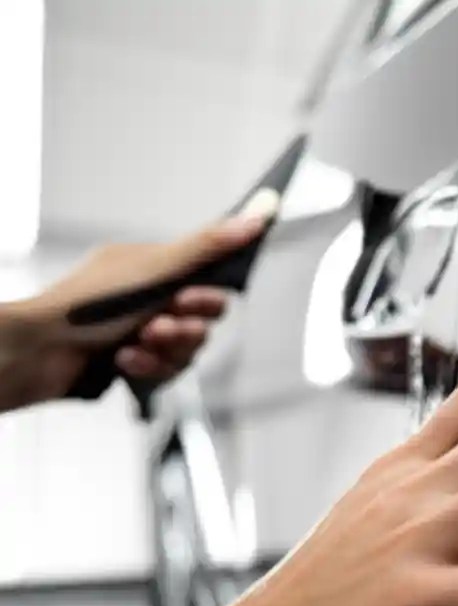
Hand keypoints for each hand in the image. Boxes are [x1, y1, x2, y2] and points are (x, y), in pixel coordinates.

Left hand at [0, 211, 268, 408]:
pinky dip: (148, 367)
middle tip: (158, 325)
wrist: (39, 352)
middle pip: (203, 321)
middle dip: (184, 328)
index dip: (206, 297)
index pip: (207, 280)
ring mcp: (142, 333)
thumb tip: (254, 217)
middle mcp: (149, 299)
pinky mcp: (135, 364)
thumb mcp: (155, 269)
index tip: (188, 299)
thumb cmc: (84, 304)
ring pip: (188, 350)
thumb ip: (207, 247)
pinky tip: (125, 361)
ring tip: (138, 344)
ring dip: (165, 350)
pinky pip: (167, 371)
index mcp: (153, 268)